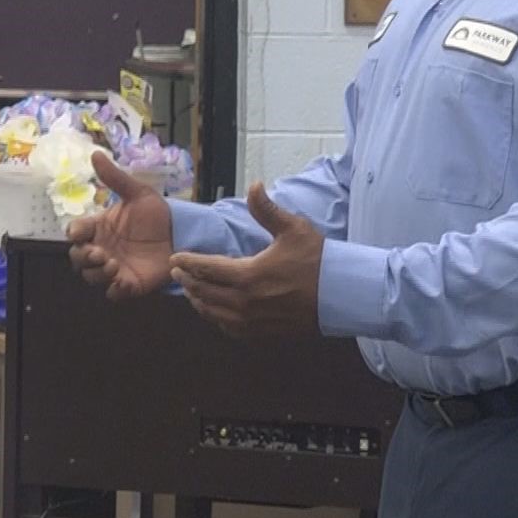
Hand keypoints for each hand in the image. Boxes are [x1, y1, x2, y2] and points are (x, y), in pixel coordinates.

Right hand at [66, 151, 172, 299]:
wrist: (182, 233)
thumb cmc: (156, 213)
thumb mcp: (138, 193)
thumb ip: (116, 178)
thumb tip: (95, 154)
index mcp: (99, 227)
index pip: (76, 232)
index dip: (75, 233)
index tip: (81, 232)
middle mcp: (102, 248)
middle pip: (77, 258)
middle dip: (83, 256)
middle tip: (99, 253)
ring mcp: (114, 268)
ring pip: (91, 276)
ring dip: (97, 273)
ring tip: (113, 264)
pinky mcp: (129, 284)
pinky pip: (113, 293)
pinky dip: (114, 289)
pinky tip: (122, 280)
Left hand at [169, 183, 322, 339]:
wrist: (341, 295)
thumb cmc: (318, 260)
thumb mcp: (293, 229)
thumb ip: (267, 209)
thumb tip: (254, 185)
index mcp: (248, 275)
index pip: (207, 268)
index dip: (188, 263)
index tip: (176, 258)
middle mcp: (245, 302)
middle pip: (204, 292)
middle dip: (188, 281)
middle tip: (178, 273)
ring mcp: (252, 320)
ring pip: (213, 313)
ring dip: (199, 301)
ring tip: (191, 292)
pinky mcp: (262, 332)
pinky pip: (229, 328)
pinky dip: (216, 319)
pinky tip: (215, 312)